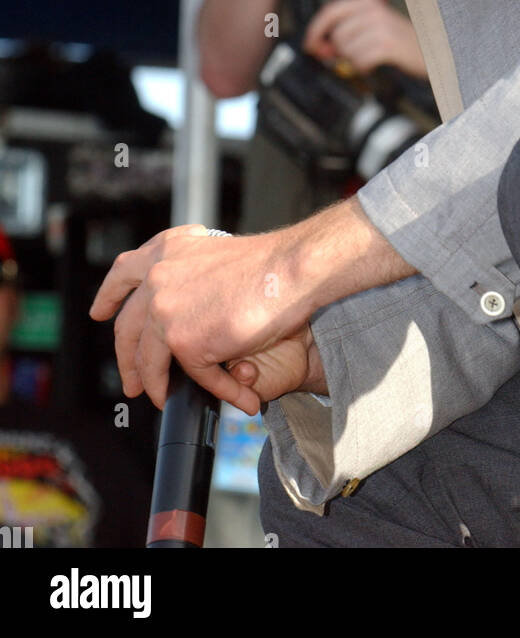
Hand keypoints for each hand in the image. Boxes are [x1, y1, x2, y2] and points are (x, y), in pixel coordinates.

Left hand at [88, 224, 311, 413]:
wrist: (290, 269)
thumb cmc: (266, 261)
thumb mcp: (211, 251)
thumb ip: (187, 272)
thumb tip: (176, 306)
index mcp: (164, 251)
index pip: (122, 274)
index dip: (108, 296)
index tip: (100, 312)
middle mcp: (156, 279)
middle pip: (126, 328)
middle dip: (126, 360)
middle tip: (130, 381)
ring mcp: (166, 312)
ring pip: (150, 361)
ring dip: (155, 386)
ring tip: (163, 399)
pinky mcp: (186, 343)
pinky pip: (196, 377)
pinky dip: (218, 391)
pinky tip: (234, 395)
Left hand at [303, 0, 427, 77]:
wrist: (432, 49)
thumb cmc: (398, 41)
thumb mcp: (370, 28)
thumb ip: (344, 33)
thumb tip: (318, 46)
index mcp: (366, 2)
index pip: (330, 11)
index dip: (315, 30)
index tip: (309, 45)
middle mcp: (373, 10)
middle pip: (337, 35)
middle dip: (339, 51)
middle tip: (353, 55)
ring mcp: (382, 26)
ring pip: (347, 49)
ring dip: (354, 60)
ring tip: (369, 58)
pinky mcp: (388, 44)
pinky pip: (360, 60)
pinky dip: (363, 67)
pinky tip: (372, 65)